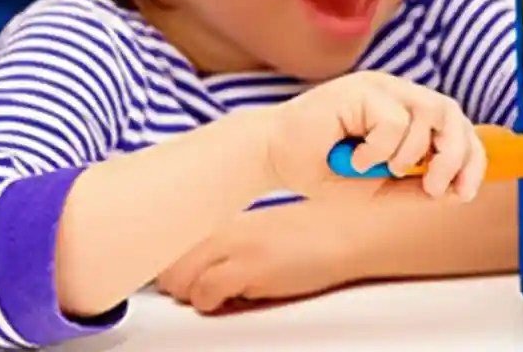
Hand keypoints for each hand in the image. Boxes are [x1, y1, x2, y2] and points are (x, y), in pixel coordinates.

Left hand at [157, 200, 362, 312]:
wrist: (355, 228)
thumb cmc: (324, 232)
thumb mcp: (272, 228)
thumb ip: (238, 241)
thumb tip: (213, 266)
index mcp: (232, 218)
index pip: (175, 237)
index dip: (171, 261)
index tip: (174, 272)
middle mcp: (227, 228)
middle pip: (167, 260)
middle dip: (177, 282)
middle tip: (201, 290)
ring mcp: (237, 246)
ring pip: (177, 278)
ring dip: (192, 293)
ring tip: (220, 295)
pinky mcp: (250, 267)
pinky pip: (205, 294)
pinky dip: (214, 304)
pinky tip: (238, 298)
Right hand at [265, 71, 486, 201]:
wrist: (272, 160)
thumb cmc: (322, 171)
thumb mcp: (379, 188)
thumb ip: (415, 187)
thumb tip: (457, 191)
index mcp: (406, 111)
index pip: (455, 125)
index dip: (470, 156)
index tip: (464, 192)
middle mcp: (398, 94)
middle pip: (452, 112)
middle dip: (455, 154)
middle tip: (434, 187)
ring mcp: (380, 86)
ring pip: (429, 114)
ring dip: (412, 154)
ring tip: (382, 169)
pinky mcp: (361, 87)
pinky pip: (394, 121)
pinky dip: (380, 150)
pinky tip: (353, 158)